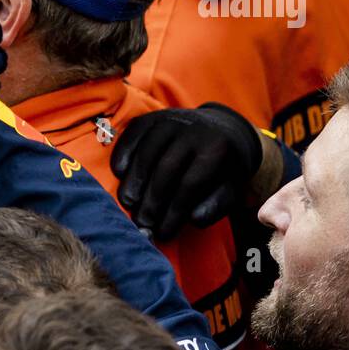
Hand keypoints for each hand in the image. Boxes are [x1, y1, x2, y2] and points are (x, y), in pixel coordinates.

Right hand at [110, 102, 261, 240]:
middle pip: (166, 168)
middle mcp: (193, 130)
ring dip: (135, 181)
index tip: (164, 233)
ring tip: (129, 204)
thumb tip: (193, 219)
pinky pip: (132, 134)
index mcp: (217, 148)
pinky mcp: (151, 116)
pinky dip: (123, 153)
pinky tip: (119, 174)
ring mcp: (170, 119)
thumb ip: (215, 206)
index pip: (191, 184)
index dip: (175, 211)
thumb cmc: (221, 168)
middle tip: (142, 223)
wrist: (220, 129)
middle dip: (152, 200)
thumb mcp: (229, 188)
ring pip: (147, 151)